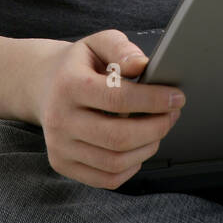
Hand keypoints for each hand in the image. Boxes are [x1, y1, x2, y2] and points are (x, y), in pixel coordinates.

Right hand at [33, 30, 185, 188]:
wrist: (45, 84)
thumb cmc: (80, 64)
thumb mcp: (98, 43)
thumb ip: (121, 48)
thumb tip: (141, 65)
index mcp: (69, 85)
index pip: (118, 98)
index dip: (153, 100)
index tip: (177, 97)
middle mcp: (59, 119)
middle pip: (118, 137)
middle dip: (156, 127)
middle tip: (172, 114)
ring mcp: (59, 146)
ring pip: (114, 162)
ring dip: (148, 148)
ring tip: (158, 129)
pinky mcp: (62, 165)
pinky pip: (106, 179)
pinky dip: (132, 167)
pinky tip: (140, 147)